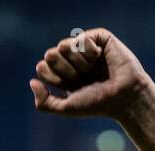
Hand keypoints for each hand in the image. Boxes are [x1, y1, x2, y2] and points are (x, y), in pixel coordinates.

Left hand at [29, 28, 151, 118]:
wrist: (123, 96)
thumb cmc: (97, 103)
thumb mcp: (66, 108)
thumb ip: (44, 102)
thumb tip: (31, 82)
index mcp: (65, 76)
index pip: (43, 68)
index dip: (51, 76)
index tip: (67, 85)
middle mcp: (74, 61)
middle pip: (51, 55)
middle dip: (64, 69)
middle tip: (79, 77)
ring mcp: (86, 49)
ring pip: (65, 45)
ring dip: (77, 61)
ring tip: (91, 68)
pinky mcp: (99, 38)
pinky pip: (81, 38)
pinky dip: (88, 50)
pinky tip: (98, 57)